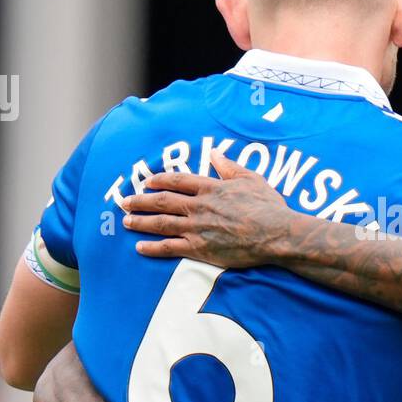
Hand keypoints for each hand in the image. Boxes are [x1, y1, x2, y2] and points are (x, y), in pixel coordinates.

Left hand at [122, 151, 294, 266]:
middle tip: (125, 201)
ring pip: (161, 223)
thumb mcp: (251, 179)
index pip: (177, 181)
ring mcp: (197, 228)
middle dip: (141, 201)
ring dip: (141, 221)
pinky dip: (153, 248)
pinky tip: (140, 248)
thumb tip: (215, 153)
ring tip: (126, 220)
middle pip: (162, 201)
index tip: (147, 181)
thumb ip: (229, 167)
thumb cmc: (268, 207)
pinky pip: (170, 247)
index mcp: (211, 188)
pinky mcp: (200, 248)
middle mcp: (199, 206)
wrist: (276, 234)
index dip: (159, 180)